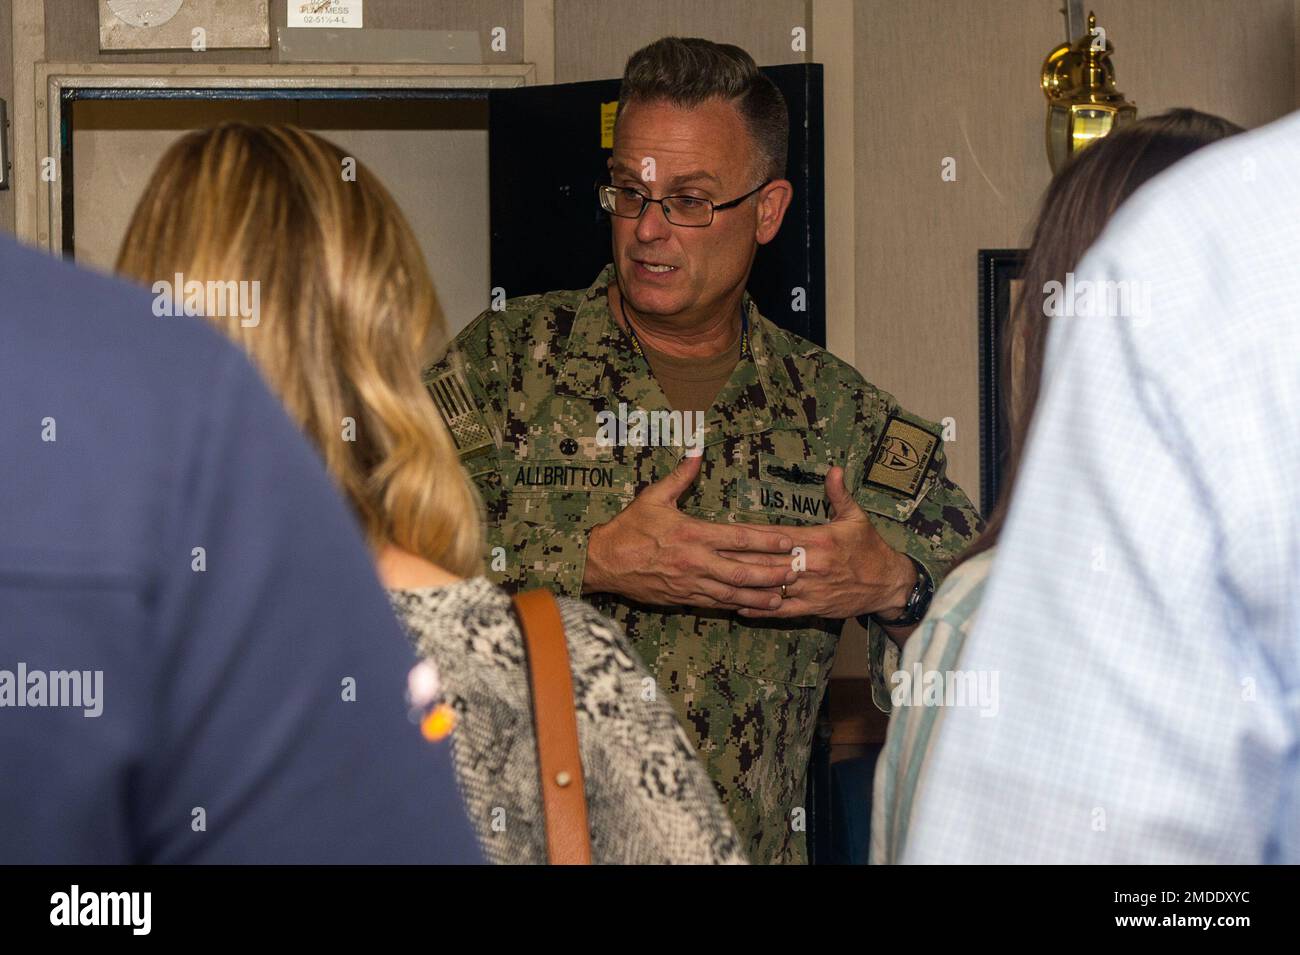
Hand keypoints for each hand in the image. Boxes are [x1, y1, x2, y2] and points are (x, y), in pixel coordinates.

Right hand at [582, 452, 799, 609]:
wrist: (602, 562)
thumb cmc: (628, 529)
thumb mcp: (653, 497)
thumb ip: (680, 476)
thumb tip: (696, 451)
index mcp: (692, 533)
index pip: (738, 538)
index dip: (766, 541)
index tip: (788, 542)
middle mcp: (695, 561)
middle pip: (742, 570)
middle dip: (772, 573)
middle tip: (796, 572)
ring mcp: (689, 583)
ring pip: (732, 593)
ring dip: (760, 595)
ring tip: (783, 597)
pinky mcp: (682, 598)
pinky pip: (715, 605)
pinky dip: (737, 606)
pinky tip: (753, 608)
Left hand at [729, 466, 916, 620]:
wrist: (889, 584)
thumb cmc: (870, 548)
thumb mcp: (856, 518)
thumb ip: (840, 494)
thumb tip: (834, 469)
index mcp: (818, 541)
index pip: (778, 537)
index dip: (752, 535)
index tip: (728, 531)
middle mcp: (812, 565)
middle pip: (768, 562)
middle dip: (740, 559)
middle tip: (711, 556)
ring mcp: (812, 589)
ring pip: (772, 587)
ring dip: (745, 585)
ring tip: (718, 582)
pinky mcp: (814, 607)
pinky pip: (783, 611)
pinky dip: (761, 609)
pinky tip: (740, 607)